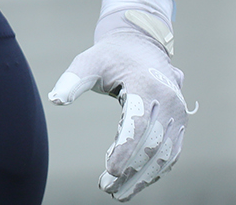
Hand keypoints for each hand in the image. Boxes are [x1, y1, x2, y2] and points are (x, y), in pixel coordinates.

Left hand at [49, 0, 190, 200]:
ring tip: (118, 192)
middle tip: (107, 188)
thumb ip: (72, 80)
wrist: (141, 44)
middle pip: (152, 145)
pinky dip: (155, 171)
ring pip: (164, 154)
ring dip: (143, 177)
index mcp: (146, 84)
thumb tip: (55, 99)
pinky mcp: (180, 123)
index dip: (125, 151)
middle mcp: (168, 100)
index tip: (110, 171)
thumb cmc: (110, 56)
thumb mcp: (88, 61)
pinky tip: (135, 182)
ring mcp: (178, 112)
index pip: (138, 124)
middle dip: (130, 171)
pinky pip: (171, 153)